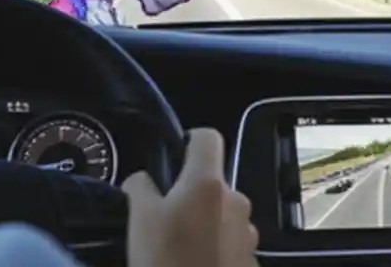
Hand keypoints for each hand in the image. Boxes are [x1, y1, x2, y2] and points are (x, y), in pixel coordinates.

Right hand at [121, 128, 258, 266]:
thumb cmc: (166, 263)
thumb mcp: (138, 219)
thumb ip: (140, 187)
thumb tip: (143, 179)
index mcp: (207, 182)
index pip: (207, 137)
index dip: (189, 142)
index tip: (174, 158)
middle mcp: (235, 201)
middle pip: (213, 181)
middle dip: (192, 194)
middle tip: (166, 217)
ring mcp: (247, 232)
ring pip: (223, 214)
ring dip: (205, 224)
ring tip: (179, 249)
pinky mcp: (252, 260)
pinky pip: (231, 243)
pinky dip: (216, 249)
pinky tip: (196, 265)